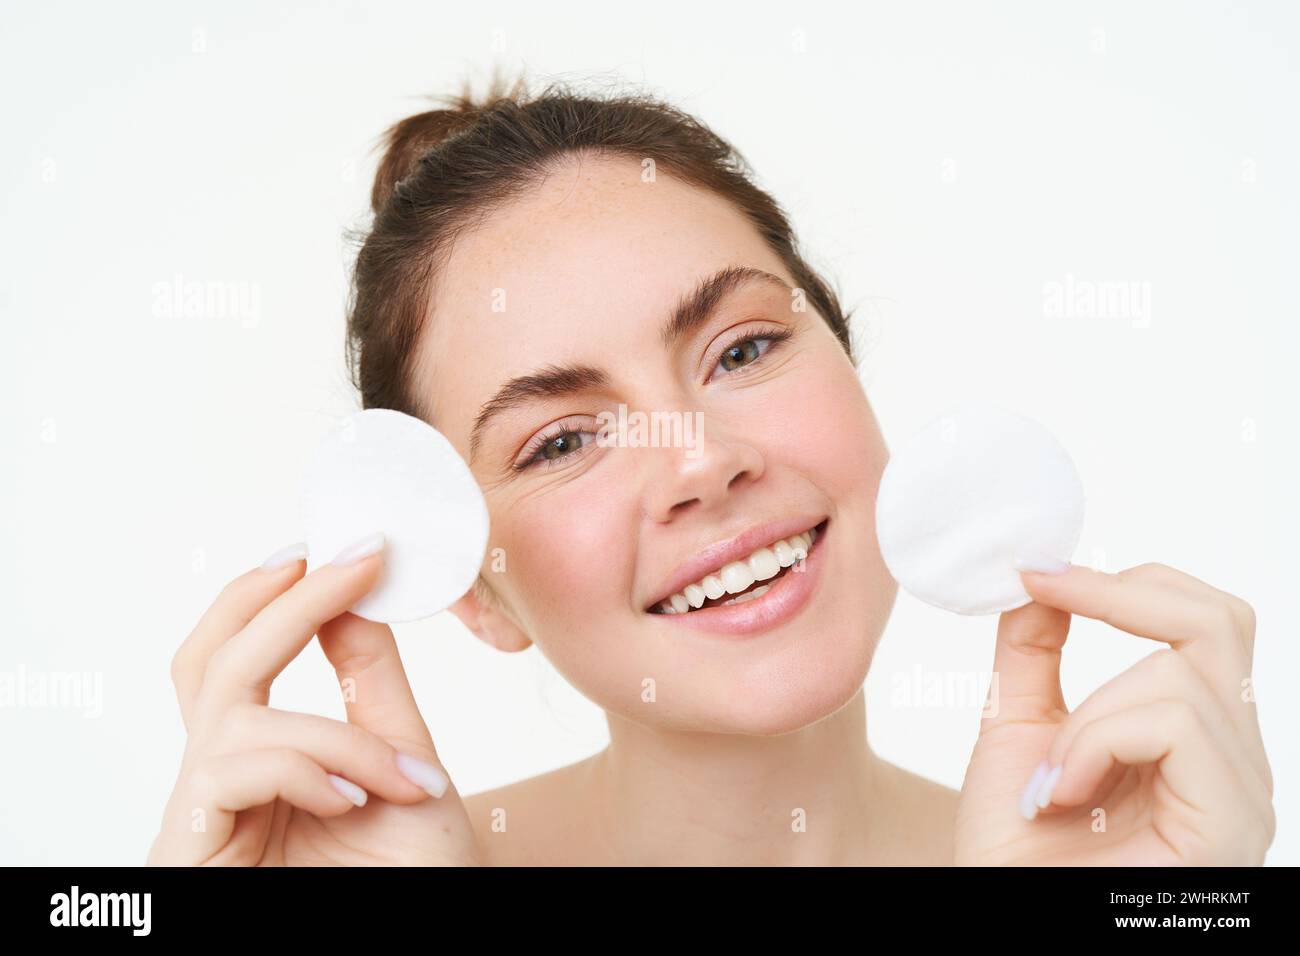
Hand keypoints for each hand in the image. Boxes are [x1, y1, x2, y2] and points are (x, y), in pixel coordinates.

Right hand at [147, 536, 481, 865]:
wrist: (427, 942)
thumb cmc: (412, 880)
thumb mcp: (404, 763)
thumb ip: (370, 685)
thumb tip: (351, 597)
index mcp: (263, 762)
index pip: (237, 657)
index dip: (278, 595)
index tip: (350, 549)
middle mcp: (221, 785)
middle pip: (209, 661)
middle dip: (280, 602)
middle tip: (354, 560)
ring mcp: (200, 822)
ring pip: (231, 711)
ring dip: (334, 728)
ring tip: (406, 770)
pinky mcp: (189, 854)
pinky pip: (233, 769)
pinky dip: (308, 766)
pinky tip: (360, 796)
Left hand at [955, 561, 1274, 864]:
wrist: (1002, 917)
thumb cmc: (1018, 847)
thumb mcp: (1016, 726)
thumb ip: (1033, 650)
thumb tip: (1041, 574)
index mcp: (1193, 733)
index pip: (1201, 619)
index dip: (1122, 580)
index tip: (1035, 569)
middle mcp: (1234, 760)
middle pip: (1220, 621)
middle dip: (1122, 592)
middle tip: (1044, 590)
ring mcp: (1242, 794)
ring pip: (1182, 671)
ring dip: (1086, 713)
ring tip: (1048, 780)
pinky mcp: (1232, 825)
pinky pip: (1177, 722)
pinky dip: (1097, 741)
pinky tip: (1060, 794)